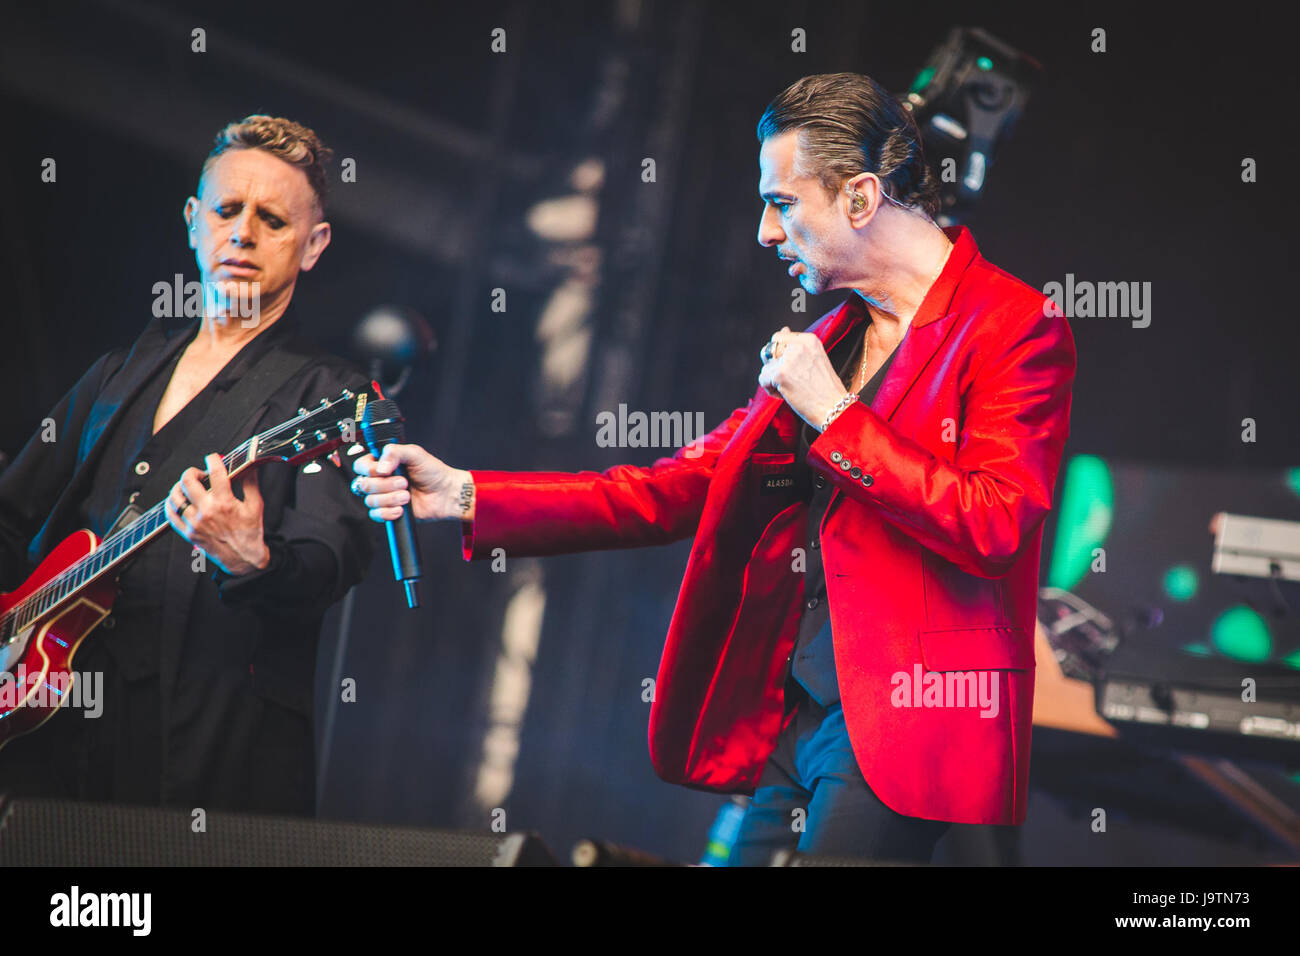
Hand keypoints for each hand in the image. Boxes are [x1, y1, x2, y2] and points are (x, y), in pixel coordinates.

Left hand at [164, 453, 269, 575]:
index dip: (213, 460)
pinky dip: (171, 504)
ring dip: (179, 486)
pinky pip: (170, 515)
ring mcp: (195, 523)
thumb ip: (250, 483)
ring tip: (187, 486)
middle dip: (192, 472)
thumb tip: (249, 466)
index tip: (213, 458)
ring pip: (175, 497)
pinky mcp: (188, 533)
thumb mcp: (255, 505)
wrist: (243, 559)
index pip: (215, 473)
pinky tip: (177, 500)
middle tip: (200, 474)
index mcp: (225, 503)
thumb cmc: (250, 533)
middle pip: (188, 481)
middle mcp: (207, 512)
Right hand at [351, 443, 472, 522]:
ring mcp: (383, 497)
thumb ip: (395, 452)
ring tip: (407, 496)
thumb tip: (380, 467)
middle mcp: (380, 480)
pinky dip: (389, 512)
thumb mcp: (415, 454)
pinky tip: (402, 509)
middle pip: (364, 485)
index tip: (386, 470)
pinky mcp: (388, 512)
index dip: (370, 469)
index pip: (361, 466)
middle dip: (385, 485)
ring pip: (370, 501)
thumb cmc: (432, 471)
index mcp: (382, 463)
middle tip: (404, 483)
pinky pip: (376, 515)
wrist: (445, 493)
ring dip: (390, 499)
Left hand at [757, 326, 850, 429]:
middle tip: (792, 380)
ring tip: (792, 389)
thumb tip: (783, 329)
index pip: (778, 337)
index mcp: (809, 340)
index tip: (790, 366)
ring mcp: (788, 360)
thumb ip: (796, 346)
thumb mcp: (815, 359)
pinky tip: (787, 394)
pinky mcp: (779, 374)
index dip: (779, 354)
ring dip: (773, 381)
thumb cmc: (826, 389)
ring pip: (765, 368)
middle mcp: (798, 346)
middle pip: (769, 351)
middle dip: (774, 367)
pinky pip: (763, 379)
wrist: (834, 408)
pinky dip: (771, 390)